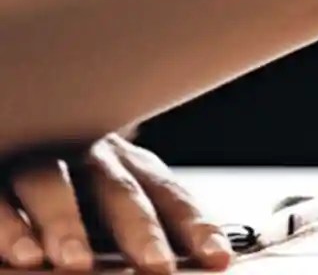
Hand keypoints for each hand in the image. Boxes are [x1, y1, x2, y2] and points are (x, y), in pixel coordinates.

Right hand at [0, 134, 231, 272]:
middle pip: (118, 190)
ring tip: (76, 265)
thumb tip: (202, 265)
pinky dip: (10, 226)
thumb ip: (142, 232)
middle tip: (157, 267)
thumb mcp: (111, 206)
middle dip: (140, 230)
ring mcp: (37, 159)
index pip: (169, 197)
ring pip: (52, 183)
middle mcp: (89, 158)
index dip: (195, 229)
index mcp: (130, 168)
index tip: (219, 261)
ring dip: (66, 224)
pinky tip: (24, 256)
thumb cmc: (76, 189)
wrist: (24, 134)